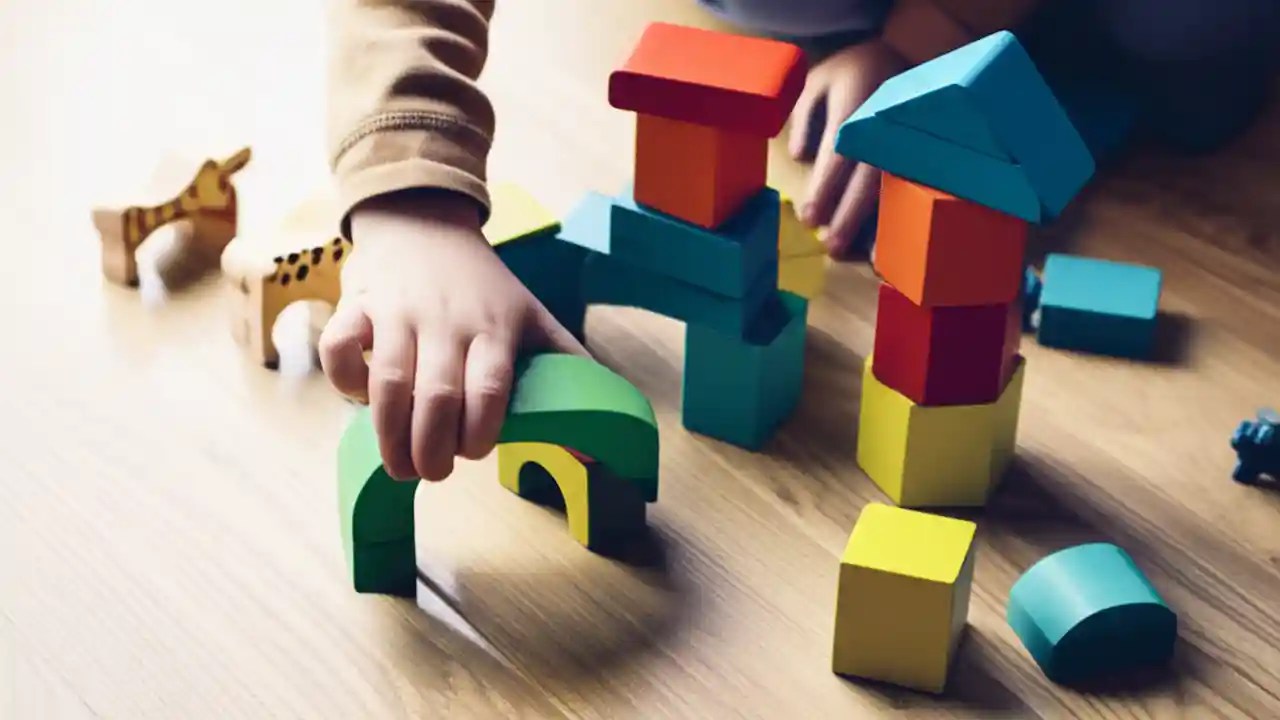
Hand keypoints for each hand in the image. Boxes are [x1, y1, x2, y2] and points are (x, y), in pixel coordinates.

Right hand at [319, 190, 588, 481]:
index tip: (474, 452)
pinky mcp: (357, 305)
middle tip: (432, 473)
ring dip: (388, 435)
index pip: (489, 390)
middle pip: (436, 397)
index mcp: (494, 328)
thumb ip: (566, 360)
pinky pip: (338, 348)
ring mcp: (397, 312)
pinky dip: (344, 382)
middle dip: (432, 449)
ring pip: (386, 382)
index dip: (479, 432)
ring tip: (398, 465)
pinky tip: (361, 399)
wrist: (426, 223)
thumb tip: (608, 408)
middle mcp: (446, 321)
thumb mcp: (532, 315)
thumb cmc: (484, 286)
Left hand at [788, 39, 906, 256]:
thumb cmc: (851, 72)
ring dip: (884, 223)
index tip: (810, 218)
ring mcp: (910, 137)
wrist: (905, 49)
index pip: (840, 153)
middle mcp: (887, 124)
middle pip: (870, 176)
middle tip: (833, 247)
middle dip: (852, 215)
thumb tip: (799, 155)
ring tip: (872, 257)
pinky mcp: (924, 149)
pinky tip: (900, 241)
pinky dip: (909, 215)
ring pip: (899, 185)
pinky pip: (917, 186)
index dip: (825, 188)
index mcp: (857, 104)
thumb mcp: (818, 83)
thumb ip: (804, 118)